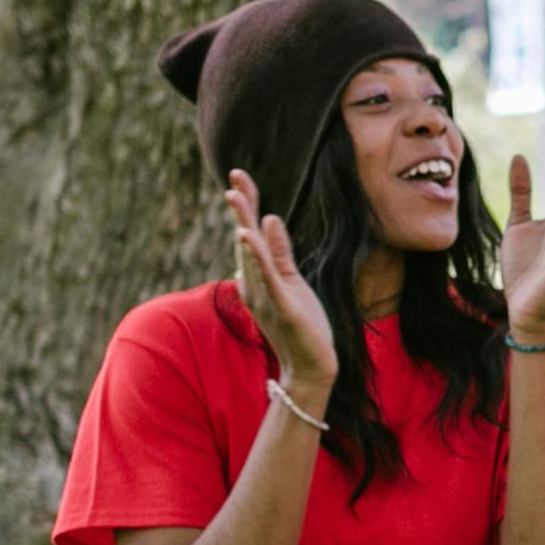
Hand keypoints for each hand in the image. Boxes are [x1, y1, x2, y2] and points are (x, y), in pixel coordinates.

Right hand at [226, 170, 334, 407]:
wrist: (311, 368)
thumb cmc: (302, 326)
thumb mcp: (292, 282)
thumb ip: (281, 252)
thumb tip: (272, 218)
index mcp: (257, 276)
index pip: (250, 233)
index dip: (247, 204)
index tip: (238, 176)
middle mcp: (254, 283)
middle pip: (246, 238)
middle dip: (242, 207)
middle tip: (234, 178)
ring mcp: (264, 293)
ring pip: (251, 253)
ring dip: (243, 223)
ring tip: (235, 196)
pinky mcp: (279, 304)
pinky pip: (265, 276)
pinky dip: (256, 255)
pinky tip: (248, 235)